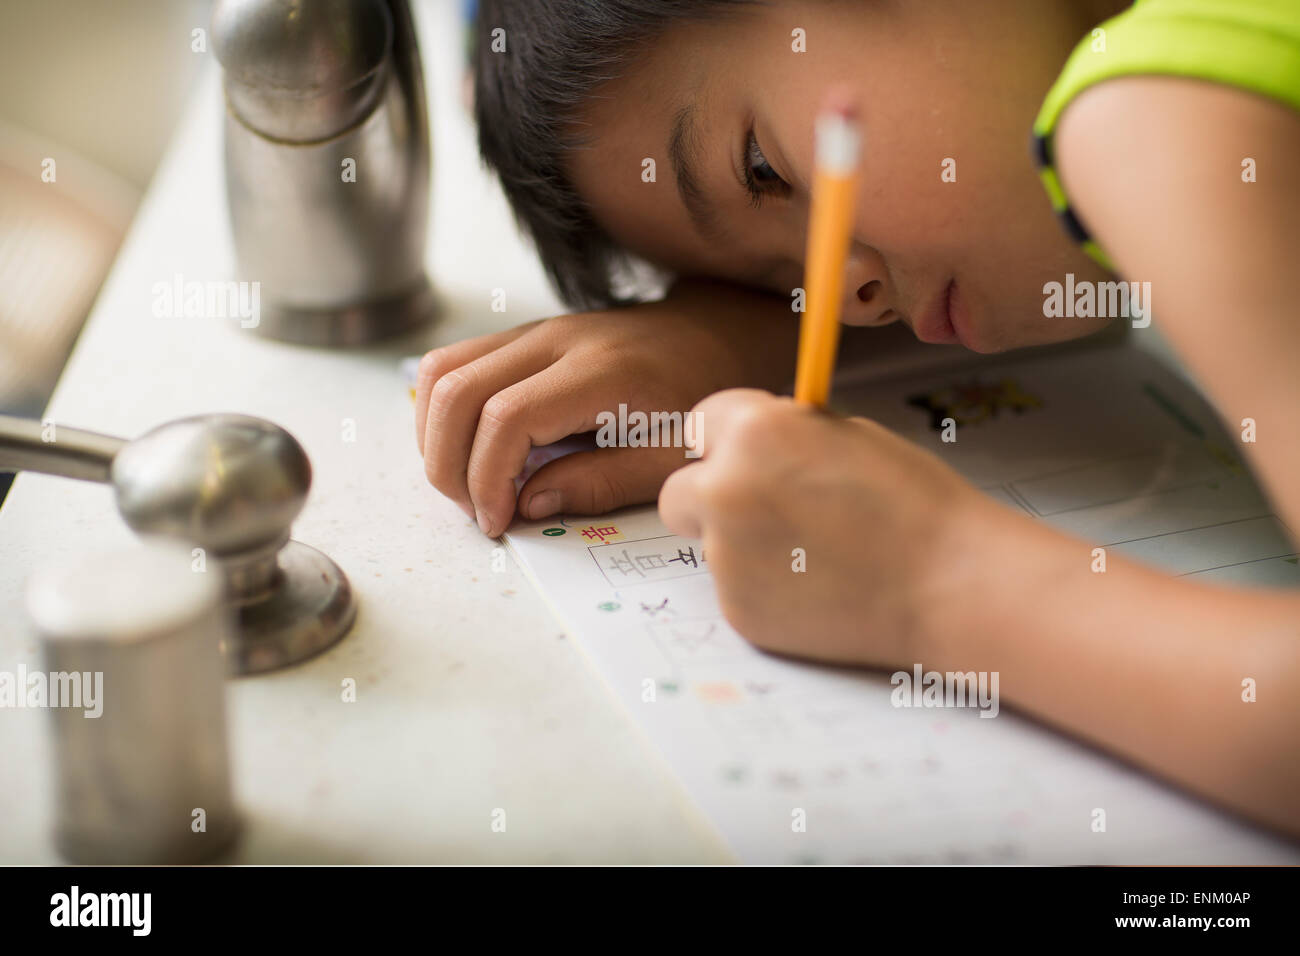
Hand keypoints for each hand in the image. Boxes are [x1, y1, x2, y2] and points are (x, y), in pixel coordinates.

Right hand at [414, 280, 797, 535]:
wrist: (713, 336)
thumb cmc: (700, 399)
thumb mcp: (675, 457)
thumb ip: (605, 482)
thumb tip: (528, 505)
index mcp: (601, 371)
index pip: (508, 417)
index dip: (488, 478)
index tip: (499, 523)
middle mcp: (556, 339)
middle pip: (458, 390)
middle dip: (449, 465)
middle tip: (477, 513)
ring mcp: (533, 331)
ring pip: (442, 371)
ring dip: (436, 438)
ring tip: (469, 488)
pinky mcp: (521, 337)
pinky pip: (453, 365)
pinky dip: (442, 413)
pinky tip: (470, 454)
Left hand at [658, 388, 996, 666]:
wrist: (948, 583)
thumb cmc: (913, 502)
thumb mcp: (847, 435)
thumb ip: (786, 435)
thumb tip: (752, 444)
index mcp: (752, 434)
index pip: (701, 423)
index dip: (726, 440)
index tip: (742, 454)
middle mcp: (724, 492)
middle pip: (679, 491)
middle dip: (711, 497)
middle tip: (765, 509)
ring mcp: (725, 558)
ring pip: (710, 544)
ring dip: (742, 545)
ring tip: (816, 554)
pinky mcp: (738, 610)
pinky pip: (735, 588)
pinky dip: (764, 588)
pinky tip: (819, 587)